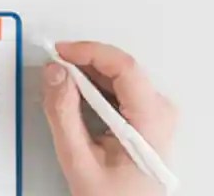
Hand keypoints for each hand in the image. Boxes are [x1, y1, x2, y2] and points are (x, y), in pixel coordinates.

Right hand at [42, 41, 177, 195]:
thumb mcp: (79, 160)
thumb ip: (63, 114)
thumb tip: (55, 74)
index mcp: (151, 121)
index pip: (124, 68)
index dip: (89, 52)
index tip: (60, 52)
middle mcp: (160, 113)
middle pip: (121, 69)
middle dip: (83, 62)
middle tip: (53, 67)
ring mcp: (154, 115)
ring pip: (119, 77)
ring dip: (87, 75)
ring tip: (60, 83)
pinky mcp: (144, 118)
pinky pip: (119, 90)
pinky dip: (94, 87)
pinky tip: (75, 95)